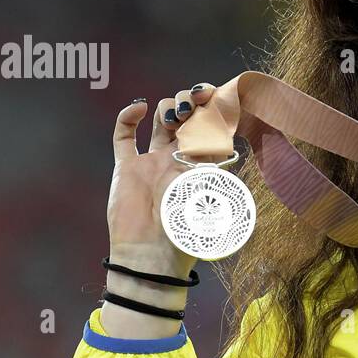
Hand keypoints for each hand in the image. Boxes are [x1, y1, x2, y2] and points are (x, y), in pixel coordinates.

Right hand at [108, 82, 224, 267]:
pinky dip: (129, 116)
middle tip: (194, 107)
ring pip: (159, 119)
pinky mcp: (126, 167)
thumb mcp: (212, 204)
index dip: (213, 112)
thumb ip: (220, 179)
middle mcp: (178, 160)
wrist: (151, 256)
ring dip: (167, 107)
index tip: (216, 100)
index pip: (209, 130)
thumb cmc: (185, 235)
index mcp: (202, 167)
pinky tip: (139, 108)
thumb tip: (233, 154)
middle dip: (191, 104)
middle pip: (186, 118)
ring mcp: (151, 161)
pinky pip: (124, 135)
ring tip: (173, 115)